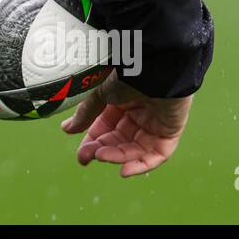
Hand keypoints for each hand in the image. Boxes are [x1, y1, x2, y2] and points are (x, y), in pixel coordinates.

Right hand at [60, 70, 193, 176]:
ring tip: (101, 156)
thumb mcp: (101, 94)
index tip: (80, 154)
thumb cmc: (127, 74)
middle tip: (86, 157)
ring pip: (135, 148)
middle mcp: (138, 112)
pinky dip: (142, 165)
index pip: (106, 127)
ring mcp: (155, 123)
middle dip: (102, 149)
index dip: (93, 140)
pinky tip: (124, 170)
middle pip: (119, 140)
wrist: (155, 67)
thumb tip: (67, 130)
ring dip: (117, 155)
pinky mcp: (171, 130)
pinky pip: (158, 154)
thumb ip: (86, 114)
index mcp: (122, 101)